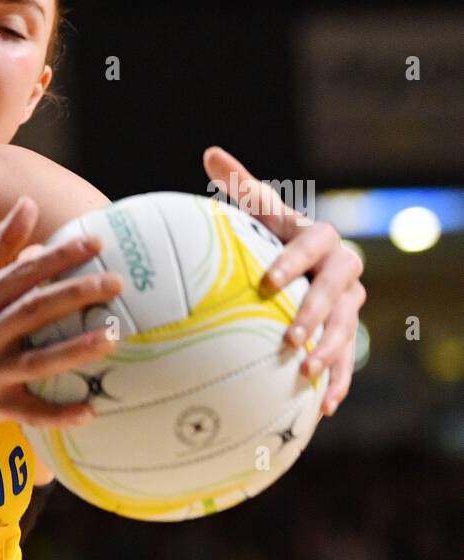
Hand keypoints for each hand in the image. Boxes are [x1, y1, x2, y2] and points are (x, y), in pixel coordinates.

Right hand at [0, 197, 122, 433]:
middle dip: (73, 295)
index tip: (95, 242)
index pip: (18, 276)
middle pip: (29, 313)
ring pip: (34, 364)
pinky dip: (59, 414)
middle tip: (115, 282)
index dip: (57, 258)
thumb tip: (28, 204)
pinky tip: (91, 409)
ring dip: (73, 350)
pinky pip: (31, 413)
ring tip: (112, 337)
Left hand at [203, 146, 365, 416]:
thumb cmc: (271, 237)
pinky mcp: (346, 333)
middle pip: (338, 292)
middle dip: (315, 314)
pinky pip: (348, 360)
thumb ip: (241, 186)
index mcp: (320, 239)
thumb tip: (210, 153)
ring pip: (347, 328)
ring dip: (331, 351)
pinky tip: (325, 407)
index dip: (294, 262)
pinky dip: (338, 381)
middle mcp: (343, 271)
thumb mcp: (258, 213)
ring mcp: (349, 305)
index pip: (314, 245)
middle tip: (289, 337)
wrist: (298, 266)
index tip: (267, 282)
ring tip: (307, 371)